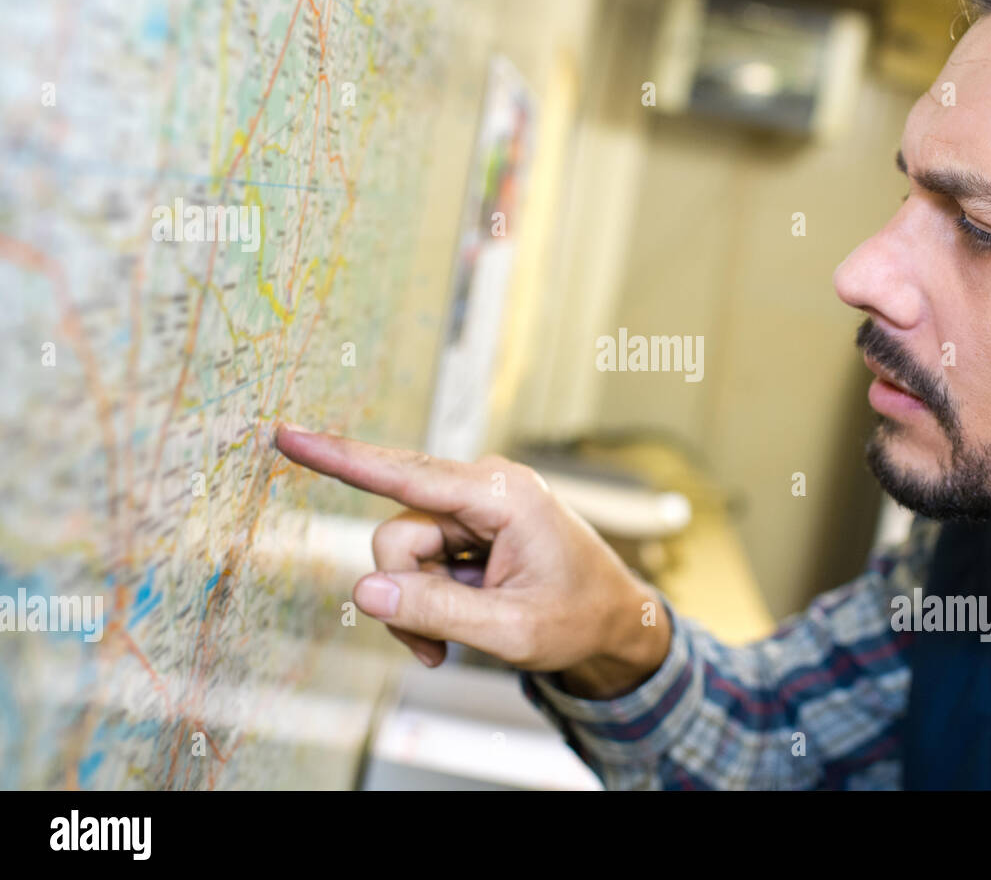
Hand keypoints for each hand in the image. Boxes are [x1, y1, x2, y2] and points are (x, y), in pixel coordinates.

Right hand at [274, 426, 670, 697]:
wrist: (612, 624)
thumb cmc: (577, 620)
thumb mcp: (511, 630)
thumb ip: (435, 612)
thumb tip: (363, 590)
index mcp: (504, 495)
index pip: (407, 476)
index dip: (340, 458)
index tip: (287, 434)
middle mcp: (484, 489)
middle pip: (397, 536)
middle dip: (406, 595)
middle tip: (436, 647)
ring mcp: (472, 508)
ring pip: (400, 558)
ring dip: (415, 608)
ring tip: (451, 643)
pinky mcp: (465, 528)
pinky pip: (415, 565)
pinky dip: (424, 604)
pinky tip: (451, 632)